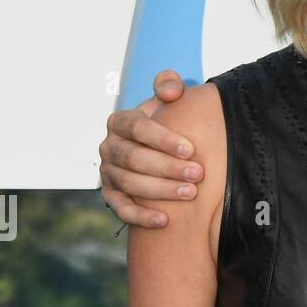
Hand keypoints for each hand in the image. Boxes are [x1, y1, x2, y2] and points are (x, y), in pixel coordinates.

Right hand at [99, 70, 197, 228]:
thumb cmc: (168, 120)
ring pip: (130, 184)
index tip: (190, 149)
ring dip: (161, 191)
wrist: (158, 146)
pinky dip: (141, 216)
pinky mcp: (110, 194)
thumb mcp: (168, 100)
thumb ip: (169, 85)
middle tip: (198, 174)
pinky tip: (164, 221)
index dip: (163, 139)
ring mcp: (108, 172)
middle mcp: (109, 146)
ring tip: (190, 193)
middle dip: (168, 168)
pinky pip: (121, 208)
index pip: (137, 128)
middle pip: (134, 159)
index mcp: (120, 122)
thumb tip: (170, 92)